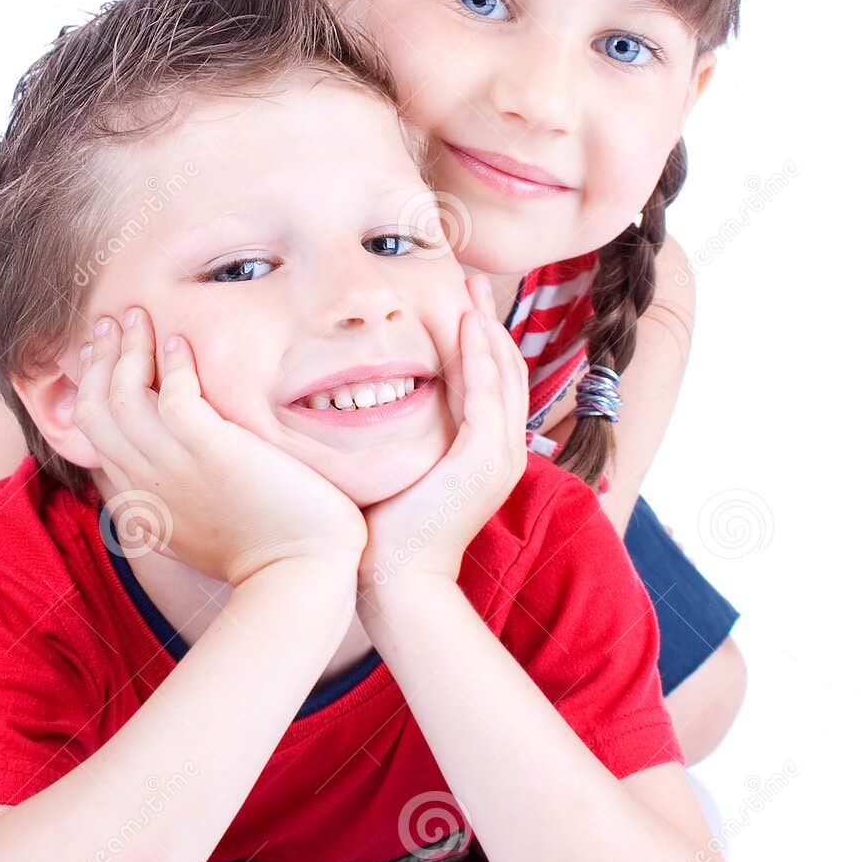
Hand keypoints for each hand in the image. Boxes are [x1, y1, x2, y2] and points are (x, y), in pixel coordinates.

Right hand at [73, 307, 365, 585]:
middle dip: (99, 359)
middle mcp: (147, 483)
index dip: (94, 386)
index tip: (106, 355)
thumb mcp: (202, 530)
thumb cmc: (268, 553)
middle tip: (113, 321)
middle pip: (97, 409)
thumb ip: (177, 501)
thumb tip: (171, 483)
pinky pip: (175, 395)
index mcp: (141, 500)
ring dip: (128, 349)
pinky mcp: (212, 452)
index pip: (96, 433)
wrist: (300, 575)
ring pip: (124, 396)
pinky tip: (181, 340)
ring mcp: (175, 468)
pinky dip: (173, 363)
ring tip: (139, 316)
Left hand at [357, 274, 527, 603]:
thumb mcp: (396, 469)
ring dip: (486, 328)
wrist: (393, 582)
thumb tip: (358, 402)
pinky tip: (466, 326)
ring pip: (502, 375)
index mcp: (483, 453)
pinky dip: (479, 358)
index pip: (490, 383)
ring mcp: (499, 456)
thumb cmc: (381, 533)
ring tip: (469, 290)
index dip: (478, 340)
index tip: (458, 303)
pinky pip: (487, 396)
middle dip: (487, 321)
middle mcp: (502, 451)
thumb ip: (395, 435)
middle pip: (504, 369)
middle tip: (469, 280)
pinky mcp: (483, 460)